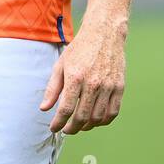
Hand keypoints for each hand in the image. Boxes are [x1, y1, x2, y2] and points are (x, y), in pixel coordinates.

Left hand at [39, 17, 126, 133]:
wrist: (104, 33)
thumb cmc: (80, 49)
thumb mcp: (61, 65)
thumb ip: (52, 88)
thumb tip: (44, 109)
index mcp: (75, 77)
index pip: (65, 109)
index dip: (58, 123)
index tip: (54, 128)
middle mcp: (93, 83)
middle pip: (82, 117)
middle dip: (72, 128)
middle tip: (66, 129)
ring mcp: (108, 86)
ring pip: (98, 118)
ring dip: (87, 126)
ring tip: (80, 125)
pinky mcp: (119, 87)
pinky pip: (112, 112)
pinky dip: (103, 121)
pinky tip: (95, 120)